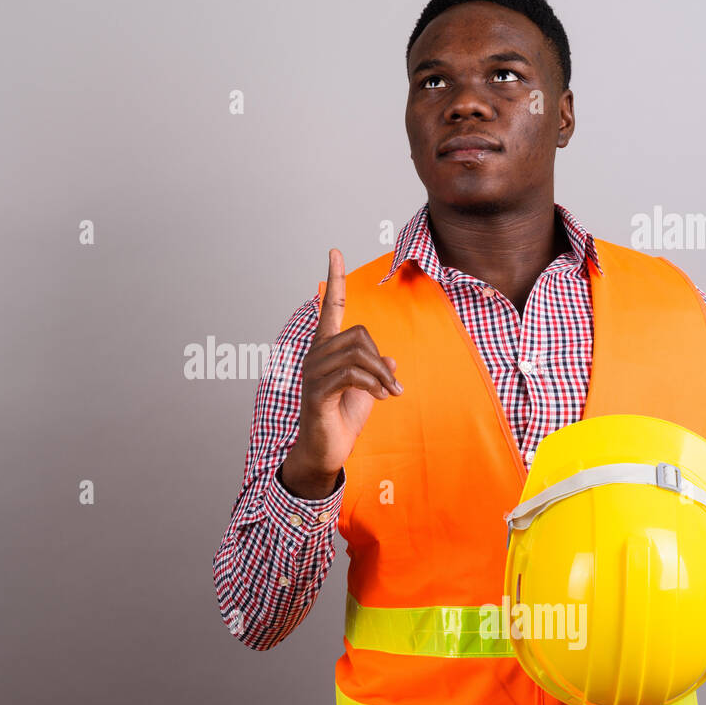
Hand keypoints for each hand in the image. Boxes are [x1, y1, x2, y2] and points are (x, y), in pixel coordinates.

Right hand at [281, 248, 402, 495]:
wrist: (324, 452)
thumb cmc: (341, 421)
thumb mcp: (367, 392)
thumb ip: (376, 372)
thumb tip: (391, 359)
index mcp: (326, 351)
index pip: (329, 308)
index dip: (334, 280)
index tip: (334, 251)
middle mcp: (315, 356)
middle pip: (358, 335)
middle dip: (381, 358)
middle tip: (392, 385)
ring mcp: (313, 374)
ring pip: (357, 354)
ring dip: (381, 375)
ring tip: (389, 393)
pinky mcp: (316, 393)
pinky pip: (351, 375)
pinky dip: (373, 384)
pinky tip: (381, 398)